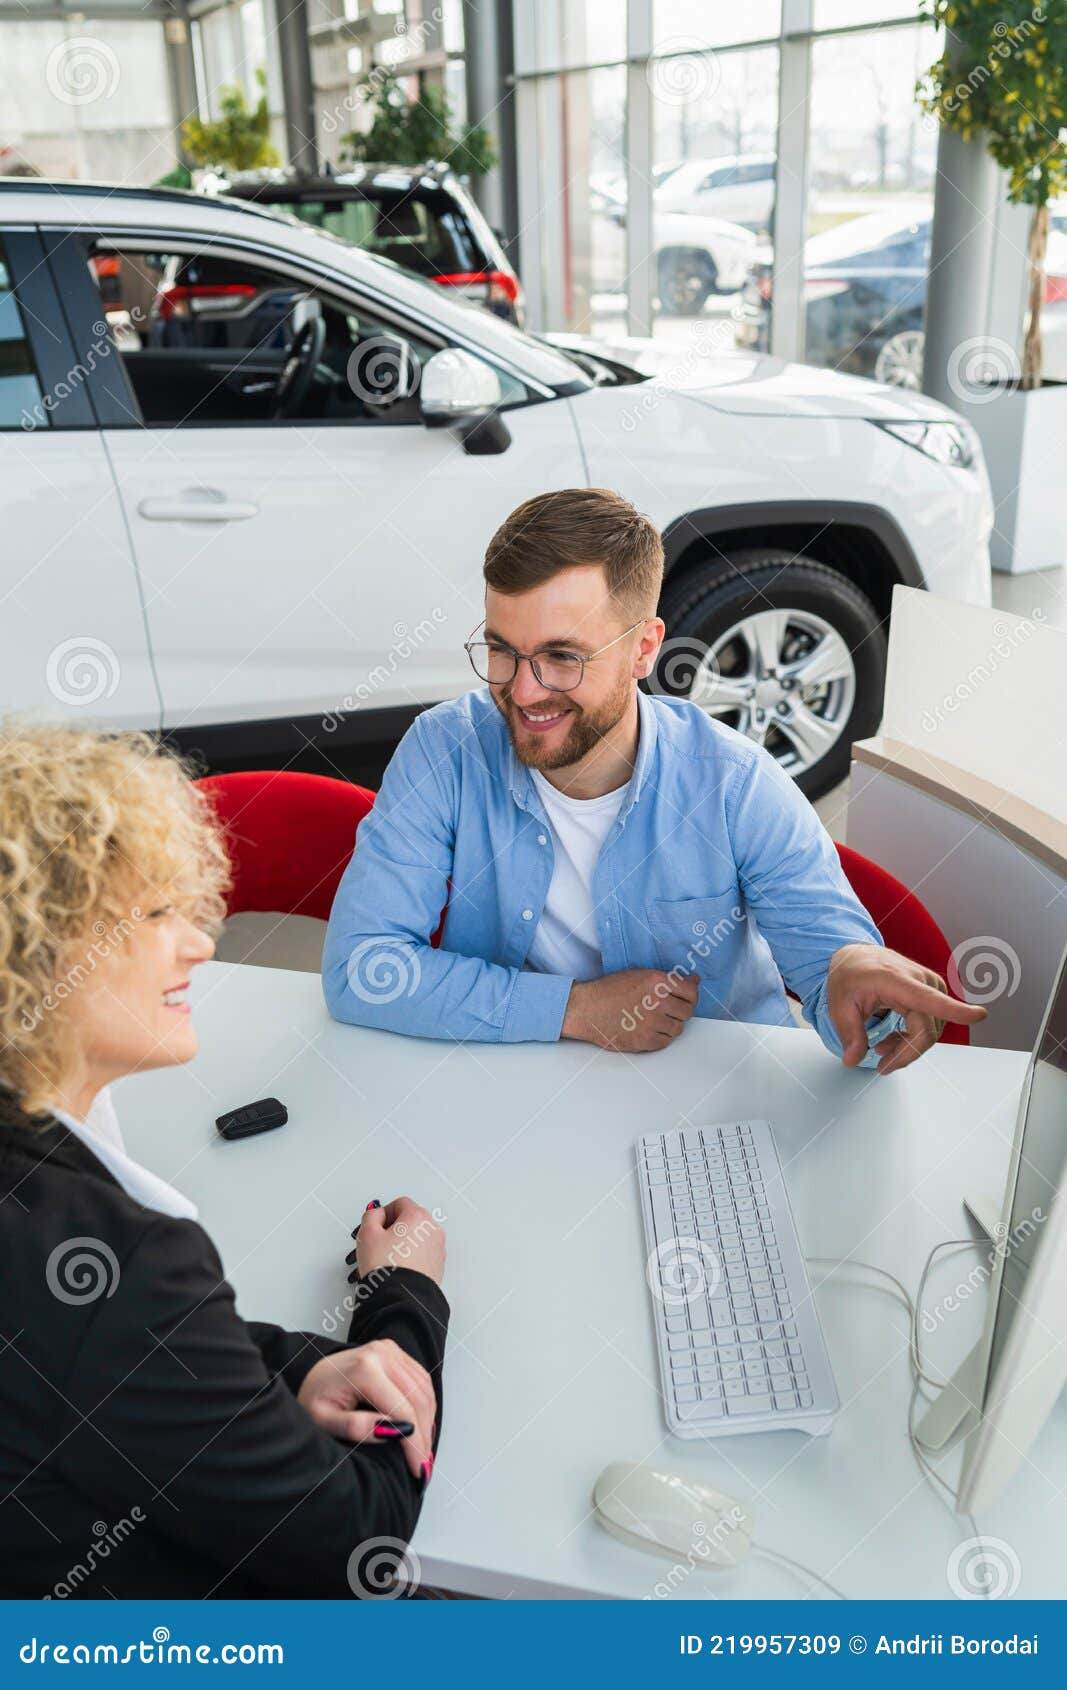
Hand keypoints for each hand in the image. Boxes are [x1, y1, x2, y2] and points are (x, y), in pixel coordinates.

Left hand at [297, 1338, 434, 1480]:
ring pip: (424, 1390)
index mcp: (364, 1369)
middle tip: (423, 1467)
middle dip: (424, 1437)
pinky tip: (420, 1426)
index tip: (417, 1470)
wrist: (310, 1375)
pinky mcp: (395, 1351)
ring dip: (428, 1422)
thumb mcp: (324, 1421)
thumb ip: (356, 1427)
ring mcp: (390, 1349)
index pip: (403, 1410)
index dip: (414, 1443)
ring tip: (422, 1450)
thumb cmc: (314, 1399)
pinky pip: (420, 1380)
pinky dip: (425, 1405)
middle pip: (418, 1400)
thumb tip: (393, 1432)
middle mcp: (381, 1353)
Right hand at [352, 1196, 445, 1286]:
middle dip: (393, 1229)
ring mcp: (438, 1249)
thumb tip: (377, 1214)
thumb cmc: (387, 1267)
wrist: (399, 1297)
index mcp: (418, 1217)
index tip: (376, 1225)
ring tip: (386, 1258)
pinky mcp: (438, 1266)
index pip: (400, 1203)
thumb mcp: (367, 1233)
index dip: (384, 1213)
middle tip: (379, 1243)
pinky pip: (422, 1254)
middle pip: (410, 1220)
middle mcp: (433, 1230)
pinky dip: (411, 1257)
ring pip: (416, 1238)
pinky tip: (397, 1267)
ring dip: (402, 1244)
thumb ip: (371, 1215)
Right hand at [562, 969, 699, 1052]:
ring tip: (652, 1019)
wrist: (586, 1009)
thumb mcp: (639, 975)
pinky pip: (665, 1042)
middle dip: (680, 1011)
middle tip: (667, 1010)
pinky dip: (660, 1037)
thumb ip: (669, 979)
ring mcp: (652, 1023)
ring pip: (677, 1028)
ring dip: (669, 1025)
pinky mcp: (645, 1040)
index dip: (691, 996)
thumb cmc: (609, 990)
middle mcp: (658, 1002)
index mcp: (657, 982)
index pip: (691, 992)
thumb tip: (695, 981)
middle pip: (687, 1012)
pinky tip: (646, 1029)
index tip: (686, 998)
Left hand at [827, 943, 985, 1075]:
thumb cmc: (849, 976)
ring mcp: (930, 984)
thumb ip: (849, 1034)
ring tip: (882, 1047)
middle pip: (926, 1030)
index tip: (980, 1014)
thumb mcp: (838, 1005)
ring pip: (930, 1031)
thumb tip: (854, 1059)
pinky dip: (914, 1038)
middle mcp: (919, 980)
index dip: (956, 1010)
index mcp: (896, 980)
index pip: (929, 998)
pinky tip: (894, 1040)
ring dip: (908, 1047)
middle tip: (882, 1067)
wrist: (855, 957)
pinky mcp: (933, 990)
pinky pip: (932, 1023)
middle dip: (906, 1054)